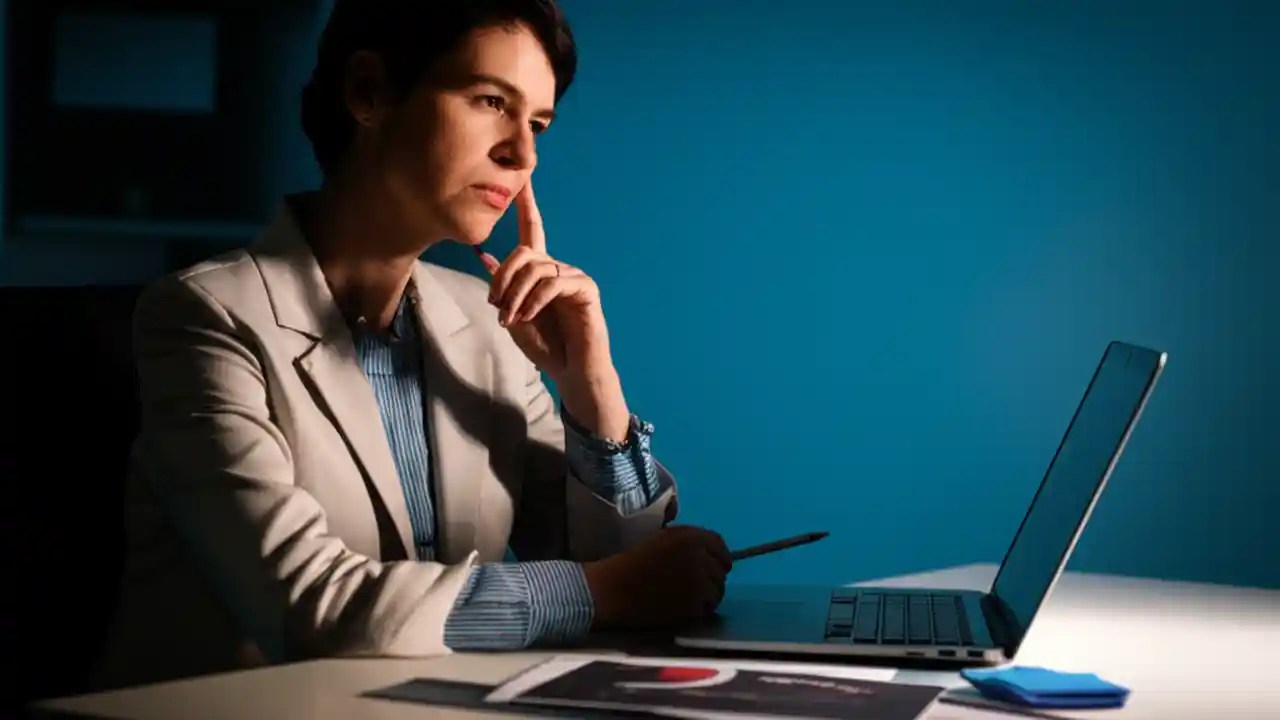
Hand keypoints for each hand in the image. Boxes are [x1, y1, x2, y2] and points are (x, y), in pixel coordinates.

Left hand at [475, 180, 610, 384]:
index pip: (533, 229)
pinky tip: (527, 317)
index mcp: (540, 270)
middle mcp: (557, 267)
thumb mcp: (513, 314)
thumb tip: (485, 256)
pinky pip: (553, 283)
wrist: (570, 371)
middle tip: (498, 307)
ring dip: (516, 295)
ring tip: (511, 319)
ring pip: (536, 268)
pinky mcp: (585, 289)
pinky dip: (534, 300)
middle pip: (524, 251)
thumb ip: (503, 287)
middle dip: (504, 279)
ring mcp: (573, 276)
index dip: (527, 203)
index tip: (523, 178)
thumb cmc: (545, 346)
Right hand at [582, 526, 733, 630]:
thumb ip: (687, 543)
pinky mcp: (694, 605)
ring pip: (717, 590)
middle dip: (711, 577)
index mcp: (689, 536)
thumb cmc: (631, 562)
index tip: (715, 565)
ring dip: (707, 594)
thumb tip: (709, 554)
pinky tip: (683, 608)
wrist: (612, 589)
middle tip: (695, 584)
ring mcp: (699, 582)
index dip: (719, 556)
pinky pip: (707, 608)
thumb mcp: (661, 539)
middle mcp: (699, 556)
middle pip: (721, 569)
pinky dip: (699, 609)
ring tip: (689, 597)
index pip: (719, 544)